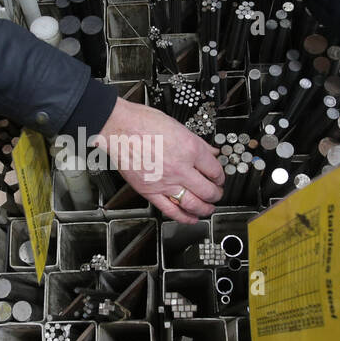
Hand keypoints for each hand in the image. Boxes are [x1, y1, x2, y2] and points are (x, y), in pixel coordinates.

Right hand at [96, 98, 223, 223]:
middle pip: (208, 190)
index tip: (220, 178)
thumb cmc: (142, 122)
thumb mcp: (177, 126)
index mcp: (190, 149)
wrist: (118, 128)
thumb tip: (210, 151)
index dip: (221, 177)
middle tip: (217, 194)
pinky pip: (170, 209)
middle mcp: (180, 168)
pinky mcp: (150, 191)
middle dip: (216, 194)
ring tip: (208, 208)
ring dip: (205, 209)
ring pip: (193, 204)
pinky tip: (190, 218)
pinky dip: (183, 217)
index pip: (215, 170)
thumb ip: (197, 142)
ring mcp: (165, 182)